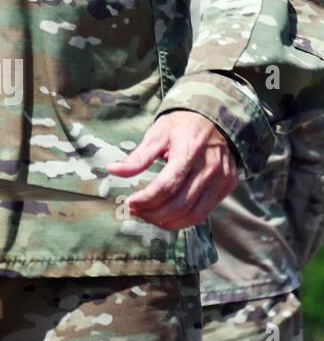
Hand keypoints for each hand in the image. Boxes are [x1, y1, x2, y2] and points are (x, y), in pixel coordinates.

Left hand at [106, 111, 238, 229]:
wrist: (213, 119)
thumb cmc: (180, 126)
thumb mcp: (156, 134)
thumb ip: (137, 157)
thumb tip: (113, 170)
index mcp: (189, 152)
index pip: (167, 186)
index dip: (147, 199)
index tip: (130, 203)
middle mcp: (209, 168)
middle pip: (180, 204)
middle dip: (154, 213)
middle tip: (136, 211)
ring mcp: (222, 180)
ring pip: (194, 214)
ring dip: (169, 221)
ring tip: (149, 216)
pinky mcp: (227, 187)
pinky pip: (205, 212)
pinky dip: (185, 220)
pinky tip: (168, 217)